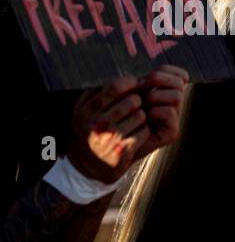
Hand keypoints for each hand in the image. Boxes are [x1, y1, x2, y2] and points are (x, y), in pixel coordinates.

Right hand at [67, 65, 188, 183]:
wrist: (89, 165)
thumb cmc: (90, 131)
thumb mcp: (83, 110)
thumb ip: (96, 92)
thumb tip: (119, 76)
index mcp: (87, 109)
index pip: (115, 86)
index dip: (130, 83)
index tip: (135, 85)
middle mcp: (96, 123)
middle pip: (132, 101)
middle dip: (138, 102)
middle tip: (136, 107)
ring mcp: (110, 137)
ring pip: (141, 115)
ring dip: (142, 117)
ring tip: (134, 121)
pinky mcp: (123, 150)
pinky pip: (144, 131)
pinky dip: (144, 130)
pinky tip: (137, 133)